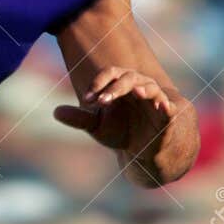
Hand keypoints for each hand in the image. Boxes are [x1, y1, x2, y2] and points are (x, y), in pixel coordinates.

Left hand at [53, 67, 192, 184]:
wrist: (147, 150)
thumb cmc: (123, 131)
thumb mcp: (98, 128)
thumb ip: (80, 119)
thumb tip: (55, 111)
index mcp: (122, 86)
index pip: (111, 74)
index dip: (99, 83)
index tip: (87, 100)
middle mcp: (140, 87)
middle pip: (128, 77)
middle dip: (114, 87)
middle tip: (101, 100)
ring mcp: (155, 99)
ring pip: (149, 86)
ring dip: (142, 89)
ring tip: (136, 92)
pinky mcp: (167, 115)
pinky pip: (168, 106)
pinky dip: (166, 105)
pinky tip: (161, 106)